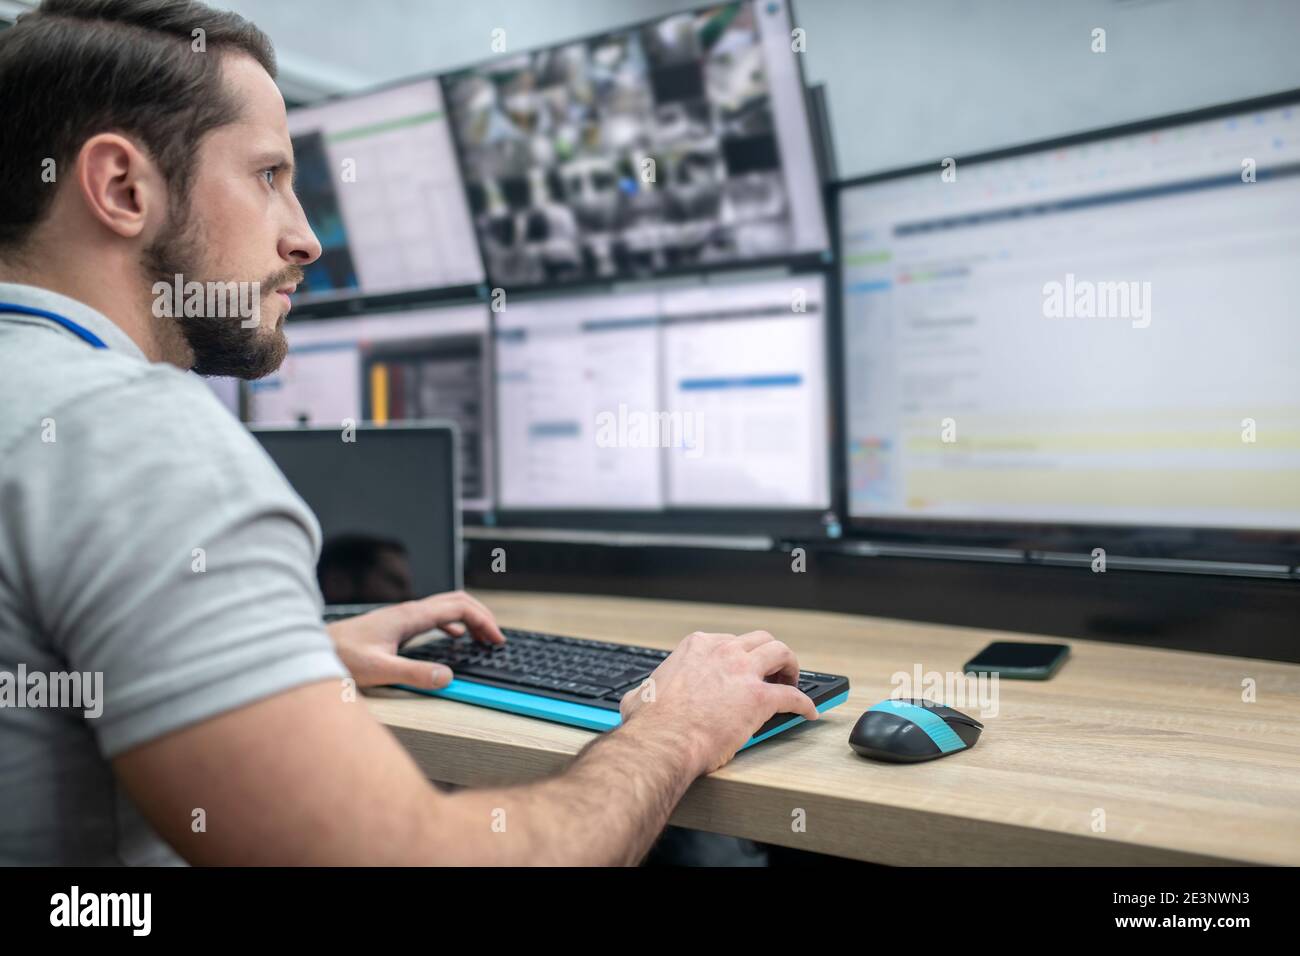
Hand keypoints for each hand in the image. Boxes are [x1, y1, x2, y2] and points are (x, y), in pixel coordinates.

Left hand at [326, 590, 504, 690]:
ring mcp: (403, 616)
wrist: (313, 649)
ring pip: (446, 607)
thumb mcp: (379, 670)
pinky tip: (454, 638)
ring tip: (483, 638)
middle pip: (457, 601)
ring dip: (470, 619)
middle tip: (496, 639)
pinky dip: (453, 624)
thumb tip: (447, 676)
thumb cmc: (340, 657)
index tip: (496, 640)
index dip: (483, 621)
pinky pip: (434, 617)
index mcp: (410, 616)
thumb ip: (414, 673)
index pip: (459, 608)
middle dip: (482, 616)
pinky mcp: (397, 625)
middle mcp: (408, 611)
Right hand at [619, 630, 817, 775]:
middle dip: (769, 654)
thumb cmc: (650, 724)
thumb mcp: (639, 695)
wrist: (663, 742)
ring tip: (793, 681)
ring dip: (790, 666)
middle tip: (773, 671)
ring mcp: (743, 673)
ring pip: (781, 653)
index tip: (742, 669)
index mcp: (696, 648)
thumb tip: (639, 698)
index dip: (739, 656)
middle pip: (760, 640)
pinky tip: (808, 712)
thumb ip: (645, 690)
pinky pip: (794, 697)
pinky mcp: (760, 699)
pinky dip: (805, 704)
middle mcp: (723, 652)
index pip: (728, 641)